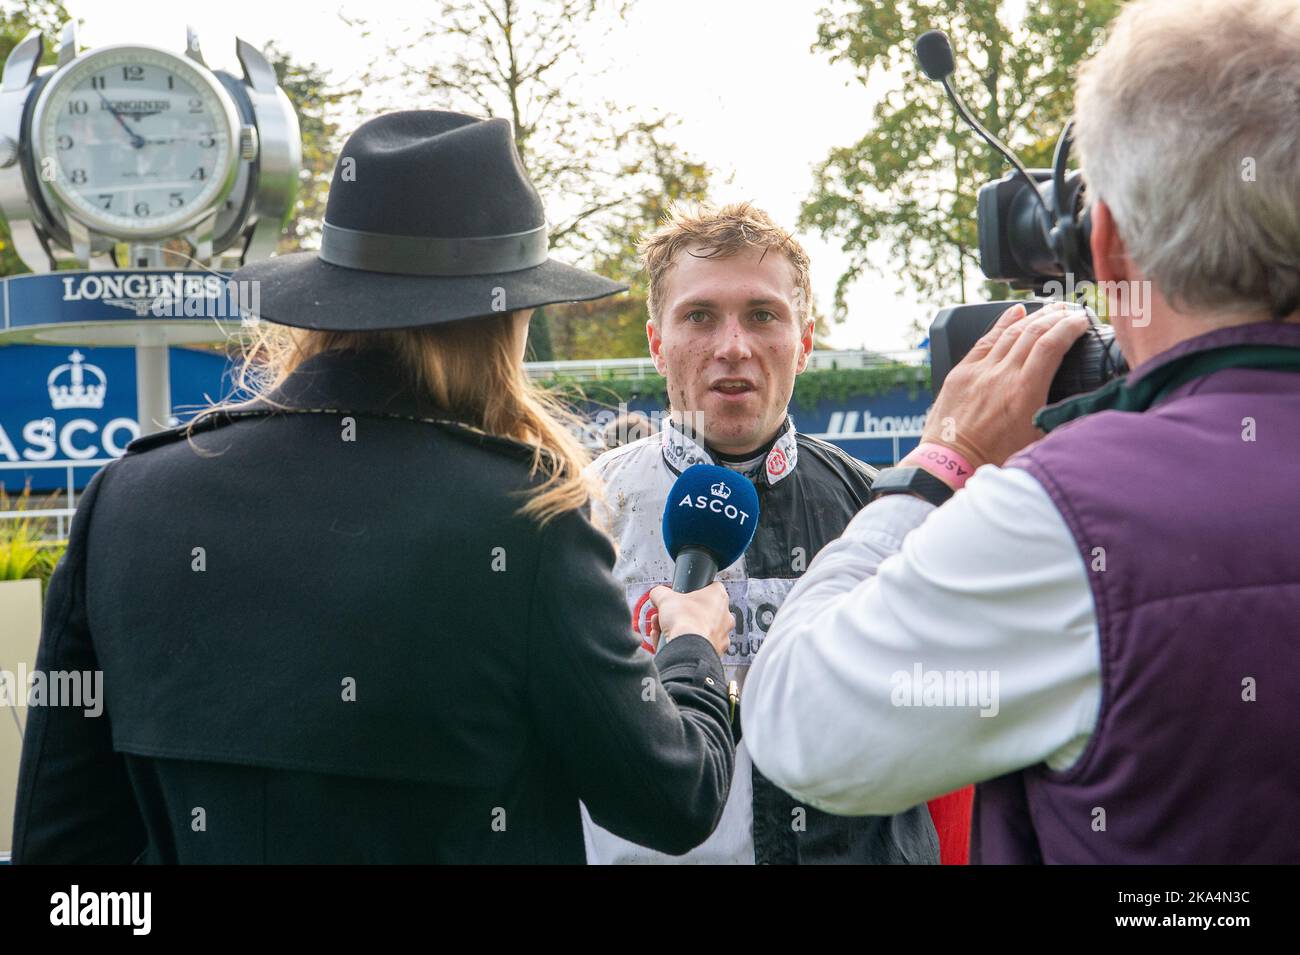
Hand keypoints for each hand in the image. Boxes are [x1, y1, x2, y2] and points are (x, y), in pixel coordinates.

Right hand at [646, 582, 732, 657]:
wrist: (688, 650)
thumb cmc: (685, 622)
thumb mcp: (665, 598)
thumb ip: (660, 593)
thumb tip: (657, 594)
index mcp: (719, 597)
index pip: (707, 587)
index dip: (690, 592)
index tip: (679, 597)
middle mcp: (725, 617)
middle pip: (700, 611)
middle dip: (681, 614)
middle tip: (668, 616)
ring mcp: (722, 636)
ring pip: (698, 629)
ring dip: (681, 629)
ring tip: (664, 630)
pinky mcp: (715, 651)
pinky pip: (697, 645)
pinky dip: (684, 644)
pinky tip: (669, 642)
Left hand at [919, 301, 1091, 472]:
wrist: (949, 466)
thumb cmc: (993, 460)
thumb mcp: (1038, 442)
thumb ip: (1059, 418)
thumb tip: (1084, 406)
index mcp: (1024, 393)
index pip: (1052, 344)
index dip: (1070, 327)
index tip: (1082, 321)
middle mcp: (1001, 376)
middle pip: (1033, 332)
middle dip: (1056, 317)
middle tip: (1071, 311)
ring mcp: (979, 372)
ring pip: (1010, 333)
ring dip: (1033, 317)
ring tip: (1050, 310)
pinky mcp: (960, 373)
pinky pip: (984, 340)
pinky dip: (1002, 323)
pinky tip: (1015, 312)